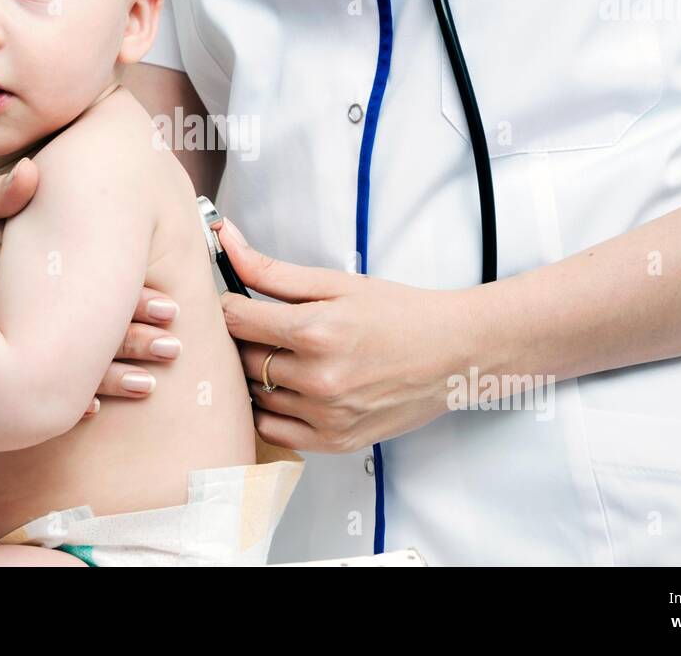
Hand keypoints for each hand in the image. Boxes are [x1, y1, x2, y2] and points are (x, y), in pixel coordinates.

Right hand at [0, 157, 183, 413]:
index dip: (120, 297)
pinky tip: (93, 411)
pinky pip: (9, 390)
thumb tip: (36, 174)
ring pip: (44, 367)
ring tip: (151, 385)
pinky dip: (50, 401)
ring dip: (101, 378)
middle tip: (175, 345)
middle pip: (63, 332)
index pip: (67, 285)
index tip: (165, 301)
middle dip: (124, 342)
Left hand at [213, 218, 476, 452]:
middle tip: (263, 328)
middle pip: (242, 359)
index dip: (228, 306)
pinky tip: (288, 389)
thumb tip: (226, 240)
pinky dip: (270, 410)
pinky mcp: (335, 441)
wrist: (454, 353)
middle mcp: (318, 379)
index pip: (235, 320)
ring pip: (254, 396)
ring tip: (282, 357)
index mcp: (316, 332)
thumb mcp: (335, 283)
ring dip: (256, 376)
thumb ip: (272, 270)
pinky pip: (274, 431)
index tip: (236, 302)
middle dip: (244, 340)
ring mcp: (326, 416)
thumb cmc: (399, 313)